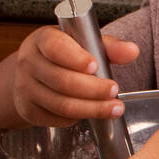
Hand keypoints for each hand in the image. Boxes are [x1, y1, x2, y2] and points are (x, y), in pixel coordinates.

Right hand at [11, 26, 138, 126]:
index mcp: (42, 40)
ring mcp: (26, 88)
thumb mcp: (84, 44)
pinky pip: (57, 118)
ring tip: (114, 108)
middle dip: (93, 89)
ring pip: (61, 104)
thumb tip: (132, 51)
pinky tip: (93, 113)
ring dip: (92, 109)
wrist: (33, 73)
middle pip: (62, 81)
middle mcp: (29, 63)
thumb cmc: (64, 55)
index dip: (75, 58)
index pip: (55, 48)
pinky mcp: (29, 110)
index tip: (96, 66)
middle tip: (114, 91)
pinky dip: (79, 118)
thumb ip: (109, 47)